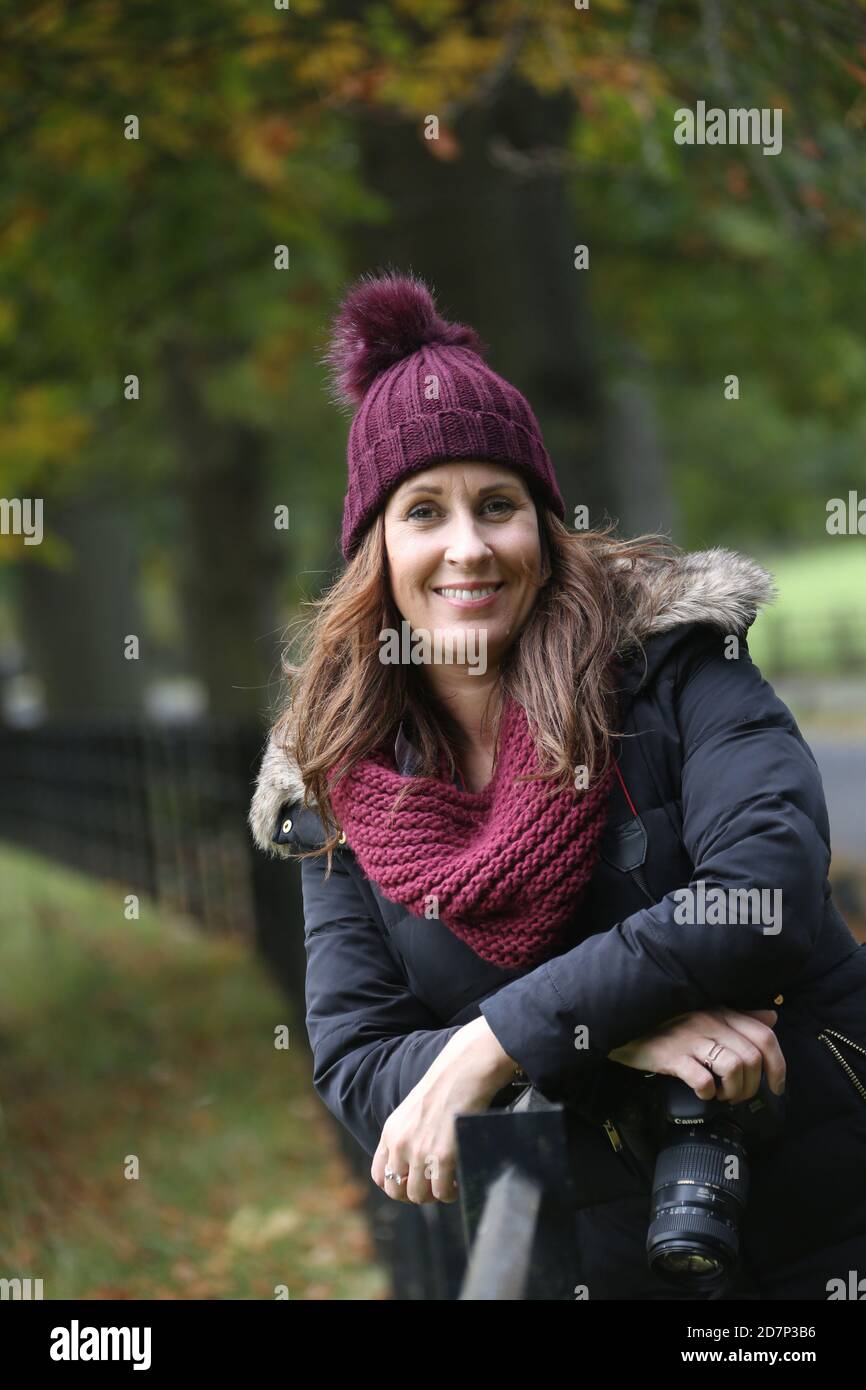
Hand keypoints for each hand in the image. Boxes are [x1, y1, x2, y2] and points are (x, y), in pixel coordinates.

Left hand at [371, 1017, 517, 1204]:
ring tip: (449, 1183)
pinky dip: (452, 1193)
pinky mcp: (442, 1157)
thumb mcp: (411, 1112)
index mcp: (390, 1133)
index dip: (396, 1186)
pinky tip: (460, 1180)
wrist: (463, 1071)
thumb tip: (411, 1170)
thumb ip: (405, 1138)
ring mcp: (420, 1152)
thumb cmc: (444, 1089)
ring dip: (436, 1195)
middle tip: (434, 1185)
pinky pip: (443, 1192)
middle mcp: (400, 1144)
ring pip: (420, 1196)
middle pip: (398, 1192)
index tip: (413, 1183)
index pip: (379, 1176)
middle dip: (417, 1194)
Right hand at [607, 1007, 785, 1103]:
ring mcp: (691, 1038)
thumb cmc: (669, 1024)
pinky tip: (702, 1092)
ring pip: (734, 1067)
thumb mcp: (705, 1014)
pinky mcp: (672, 1055)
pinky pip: (703, 1078)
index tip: (777, 1087)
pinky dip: (709, 1092)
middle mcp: (709, 1022)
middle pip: (752, 1058)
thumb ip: (739, 1017)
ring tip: (721, 1095)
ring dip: (733, 1090)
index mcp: (721, 1012)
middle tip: (737, 1095)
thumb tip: (772, 1020)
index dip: (778, 1065)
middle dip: (752, 1086)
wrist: (626, 1024)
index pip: (764, 1036)